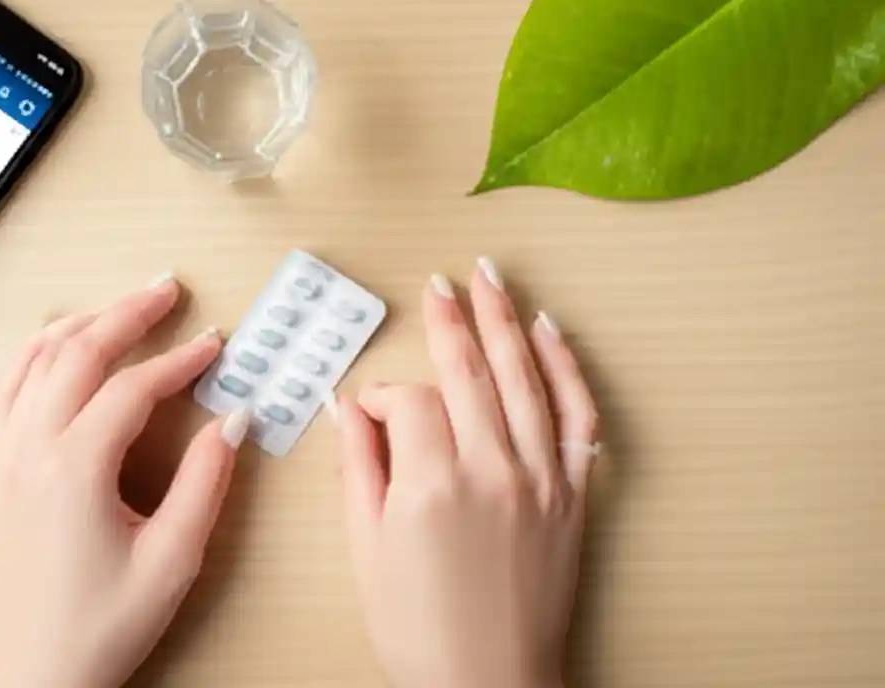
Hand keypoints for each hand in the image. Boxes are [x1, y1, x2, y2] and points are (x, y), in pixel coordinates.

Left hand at [0, 275, 251, 687]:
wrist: (21, 677)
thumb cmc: (93, 630)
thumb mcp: (170, 561)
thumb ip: (206, 483)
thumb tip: (232, 421)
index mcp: (74, 467)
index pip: (133, 386)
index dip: (179, 360)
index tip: (212, 345)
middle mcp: (29, 449)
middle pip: (78, 352)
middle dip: (127, 314)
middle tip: (166, 291)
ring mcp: (1, 457)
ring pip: (33, 361)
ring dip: (79, 324)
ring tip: (117, 308)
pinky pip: (5, 390)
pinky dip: (33, 355)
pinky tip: (53, 349)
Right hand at [333, 258, 599, 687]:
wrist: (488, 685)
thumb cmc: (419, 631)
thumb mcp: (366, 550)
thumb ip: (358, 468)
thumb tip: (348, 409)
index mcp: (431, 484)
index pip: (409, 401)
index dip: (383, 397)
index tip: (370, 413)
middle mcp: (491, 470)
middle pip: (469, 371)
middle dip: (450, 322)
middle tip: (439, 284)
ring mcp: (539, 479)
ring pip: (523, 378)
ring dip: (506, 320)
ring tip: (491, 278)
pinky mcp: (571, 496)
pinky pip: (576, 417)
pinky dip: (566, 368)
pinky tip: (549, 331)